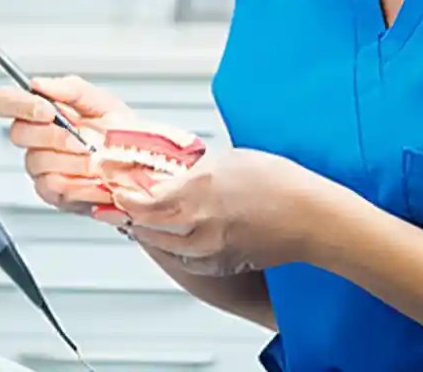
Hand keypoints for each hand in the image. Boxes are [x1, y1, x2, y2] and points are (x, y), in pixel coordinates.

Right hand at [0, 75, 138, 215]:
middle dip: (54, 135)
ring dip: (72, 161)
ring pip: (38, 162)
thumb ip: (71, 89)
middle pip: (18, 133)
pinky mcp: (51, 193)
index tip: (46, 110)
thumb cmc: (119, 132)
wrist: (140, 167)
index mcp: (42, 111)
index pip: (5, 102)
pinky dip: (80, 183)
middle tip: (82, 139)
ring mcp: (40, 167)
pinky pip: (54, 187)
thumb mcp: (102, 102)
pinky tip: (97, 180)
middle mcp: (35, 139)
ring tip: (97, 160)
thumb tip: (40, 83)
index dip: (19, 105)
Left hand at [114, 148, 324, 275]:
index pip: (142, 200)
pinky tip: (171, 235)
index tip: (114, 190)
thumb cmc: (280, 185)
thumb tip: (176, 173)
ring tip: (137, 219)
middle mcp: (197, 224)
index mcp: (196, 192)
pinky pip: (183, 257)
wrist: (310, 218)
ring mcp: (207, 248)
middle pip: (145, 225)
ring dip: (146, 231)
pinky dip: (170, 245)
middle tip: (113, 208)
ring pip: (161, 243)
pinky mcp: (218, 263)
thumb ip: (195, 169)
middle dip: (126, 215)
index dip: (123, 197)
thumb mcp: (229, 160)